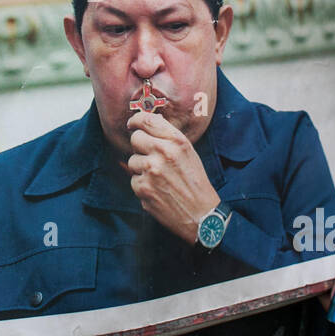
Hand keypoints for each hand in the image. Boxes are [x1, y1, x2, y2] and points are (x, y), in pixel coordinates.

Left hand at [126, 110, 219, 242]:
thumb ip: (168, 138)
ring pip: (132, 161)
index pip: (147, 120)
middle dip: (140, 147)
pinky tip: (157, 191)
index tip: (132, 124)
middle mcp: (163, 153)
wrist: (202, 215)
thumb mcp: (189, 153)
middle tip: (151, 157)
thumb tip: (146, 123)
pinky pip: (133, 180)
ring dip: (141, 168)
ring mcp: (151, 171)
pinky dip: (142, 185)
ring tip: (159, 178)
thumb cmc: (195, 183)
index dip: (136, 120)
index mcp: (176, 141)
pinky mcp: (143, 189)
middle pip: (135, 139)